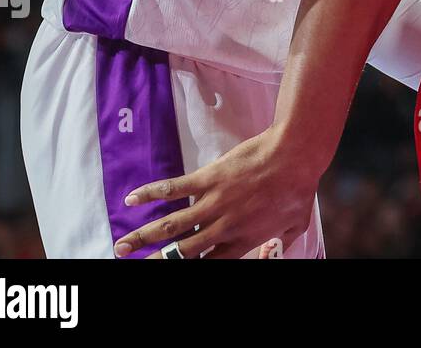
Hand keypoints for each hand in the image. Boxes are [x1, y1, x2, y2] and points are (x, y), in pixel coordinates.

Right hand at [112, 125, 316, 259]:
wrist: (295, 153)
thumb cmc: (300, 187)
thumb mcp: (296, 225)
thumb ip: (278, 244)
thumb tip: (270, 252)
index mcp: (243, 241)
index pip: (209, 264)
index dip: (189, 267)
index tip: (173, 267)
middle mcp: (223, 227)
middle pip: (182, 253)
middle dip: (155, 262)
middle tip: (132, 264)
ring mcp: (214, 203)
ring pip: (171, 226)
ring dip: (143, 237)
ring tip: (121, 247)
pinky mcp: (209, 178)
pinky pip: (174, 189)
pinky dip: (151, 194)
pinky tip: (131, 199)